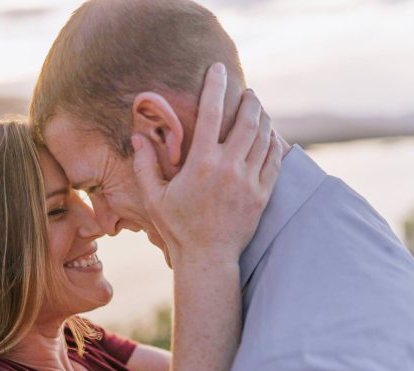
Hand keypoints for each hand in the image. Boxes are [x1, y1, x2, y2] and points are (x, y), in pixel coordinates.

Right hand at [131, 62, 281, 265]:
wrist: (207, 258)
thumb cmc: (177, 227)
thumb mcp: (153, 197)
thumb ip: (144, 165)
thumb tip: (138, 136)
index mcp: (201, 163)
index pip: (212, 113)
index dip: (215, 86)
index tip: (217, 69)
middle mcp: (229, 167)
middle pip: (247, 119)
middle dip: (249, 100)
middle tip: (247, 92)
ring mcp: (250, 180)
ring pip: (264, 136)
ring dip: (262, 117)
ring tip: (258, 109)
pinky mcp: (263, 194)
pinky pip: (275, 159)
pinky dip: (274, 142)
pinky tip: (269, 136)